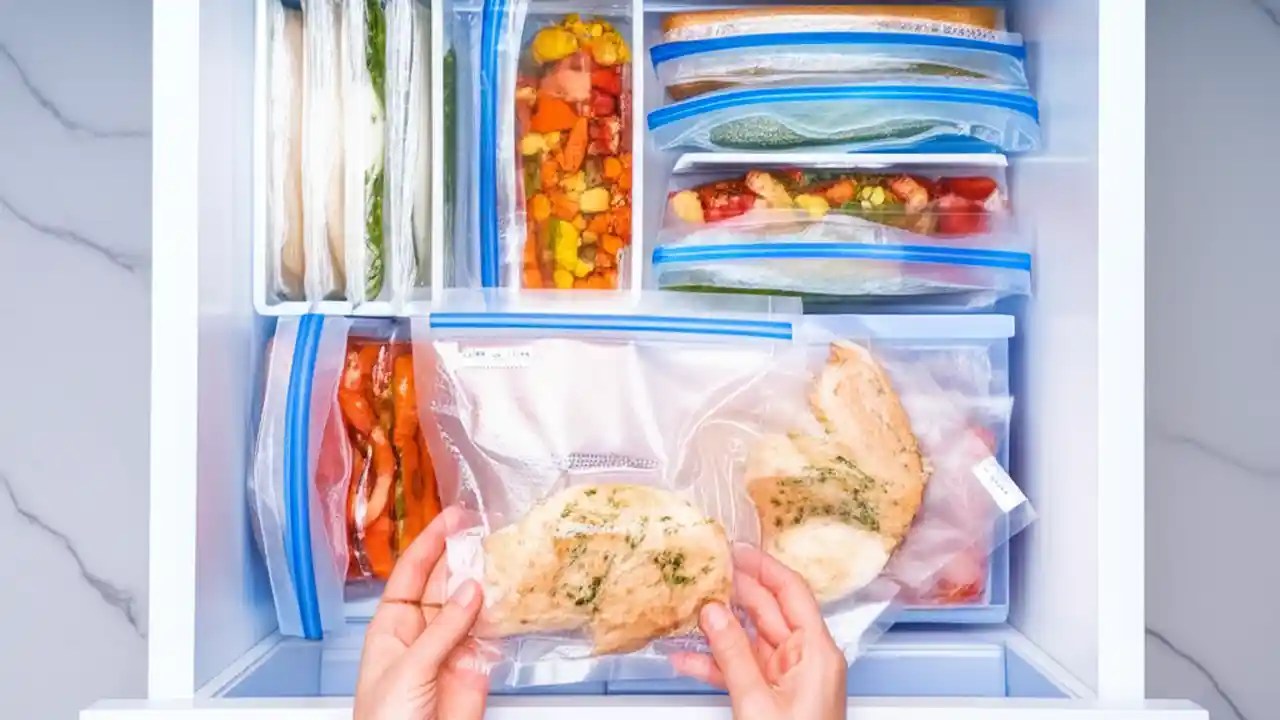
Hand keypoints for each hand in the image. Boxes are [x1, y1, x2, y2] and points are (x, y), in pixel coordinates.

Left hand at [354, 507, 489, 719]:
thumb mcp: (408, 671)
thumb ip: (442, 630)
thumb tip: (470, 591)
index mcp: (392, 628)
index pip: (411, 574)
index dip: (432, 544)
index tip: (453, 518)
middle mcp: (423, 633)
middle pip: (445, 584)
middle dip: (465, 557)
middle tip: (489, 532)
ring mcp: (452, 650)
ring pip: (473, 607)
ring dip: (489, 584)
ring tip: (507, 557)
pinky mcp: (477, 670)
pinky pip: (493, 635)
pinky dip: (506, 617)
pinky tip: (515, 597)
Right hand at [671, 545, 846, 719]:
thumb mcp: (756, 702)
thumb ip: (732, 654)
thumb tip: (713, 613)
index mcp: (816, 653)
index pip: (791, 592)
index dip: (764, 566)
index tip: (736, 548)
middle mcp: (806, 660)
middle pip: (768, 611)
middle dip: (735, 592)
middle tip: (705, 571)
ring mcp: (789, 678)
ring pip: (749, 640)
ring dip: (718, 628)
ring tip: (687, 610)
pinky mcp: (773, 697)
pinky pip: (742, 668)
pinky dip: (715, 663)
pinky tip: (686, 658)